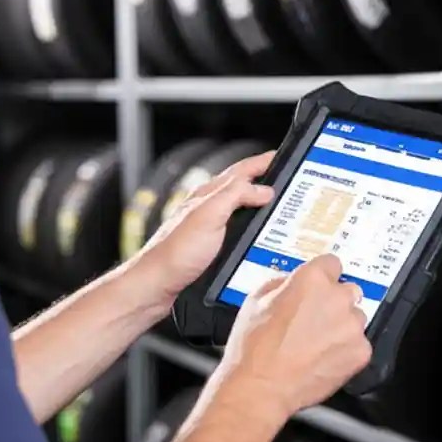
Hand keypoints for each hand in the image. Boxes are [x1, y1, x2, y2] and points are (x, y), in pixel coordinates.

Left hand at [129, 151, 275, 310]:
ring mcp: (209, 226)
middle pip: (241, 187)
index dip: (262, 162)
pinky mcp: (210, 246)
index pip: (241, 170)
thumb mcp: (209, 215)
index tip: (280, 157)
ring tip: (277, 206)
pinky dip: (252, 227)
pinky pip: (237, 229)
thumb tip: (263, 188)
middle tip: (285, 180)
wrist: (156, 284)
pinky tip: (258, 237)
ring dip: (259, 204)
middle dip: (263, 180)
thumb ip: (235, 196)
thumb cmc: (175, 253)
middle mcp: (208, 207)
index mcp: (208, 194)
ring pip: (239, 208)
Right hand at [216, 255, 373, 417]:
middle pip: (348, 291)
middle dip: (334, 302)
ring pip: (355, 318)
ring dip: (342, 327)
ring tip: (317, 343)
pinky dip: (347, 351)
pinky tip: (324, 358)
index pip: (332, 263)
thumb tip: (293, 282)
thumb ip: (283, 282)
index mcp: (312, 278)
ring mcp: (352, 325)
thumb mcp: (256, 299)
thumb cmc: (254, 346)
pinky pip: (359, 344)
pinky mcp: (360, 352)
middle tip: (314, 320)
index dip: (322, 276)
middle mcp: (337, 298)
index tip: (318, 286)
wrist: (260, 387)